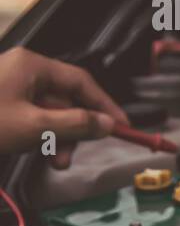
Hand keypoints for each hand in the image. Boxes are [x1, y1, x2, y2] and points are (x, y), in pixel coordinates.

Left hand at [0, 47, 128, 168]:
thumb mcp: (33, 125)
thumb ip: (76, 124)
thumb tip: (107, 124)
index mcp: (31, 66)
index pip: (81, 82)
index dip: (104, 105)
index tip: (121, 126)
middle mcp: (22, 71)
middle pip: (64, 101)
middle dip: (72, 131)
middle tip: (72, 155)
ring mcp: (9, 86)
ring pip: (47, 112)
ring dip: (55, 138)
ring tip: (52, 160)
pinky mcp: (1, 103)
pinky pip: (30, 117)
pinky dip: (37, 135)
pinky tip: (31, 149)